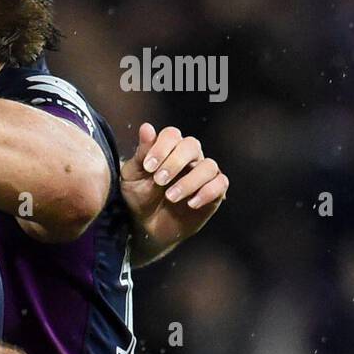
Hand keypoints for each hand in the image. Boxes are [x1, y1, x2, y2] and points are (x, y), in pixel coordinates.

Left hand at [121, 123, 227, 259]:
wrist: (146, 226)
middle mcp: (188, 158)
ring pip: (209, 166)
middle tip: (158, 180)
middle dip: (175, 162)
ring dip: (189, 181)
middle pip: (192, 145)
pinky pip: (221, 184)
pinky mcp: (214, 193)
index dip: (161, 147)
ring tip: (170, 197)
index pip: (172, 134)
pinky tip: (190, 203)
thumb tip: (146, 127)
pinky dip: (207, 192)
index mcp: (168, 149)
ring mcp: (202, 174)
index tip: (148, 167)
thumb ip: (141, 154)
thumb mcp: (133, 176)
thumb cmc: (138, 196)